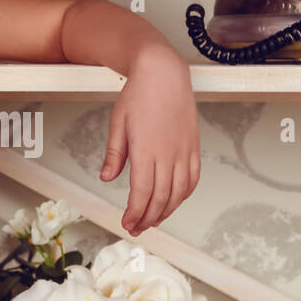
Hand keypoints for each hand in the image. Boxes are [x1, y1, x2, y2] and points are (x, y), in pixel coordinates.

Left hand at [100, 44, 199, 234]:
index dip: (135, 213)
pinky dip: (183, 194)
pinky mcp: (193, 146)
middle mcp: (168, 154)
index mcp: (146, 150)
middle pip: (160, 198)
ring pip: (178, 192)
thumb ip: (115, 154)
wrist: (164, 72)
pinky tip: (174, 200)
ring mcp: (183, 151)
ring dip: (166, 211)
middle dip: (148, 218)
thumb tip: (108, 177)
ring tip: (153, 220)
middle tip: (137, 228)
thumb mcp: (118, 123)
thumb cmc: (139, 94)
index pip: (142, 193)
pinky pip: (192, 178)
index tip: (127, 222)